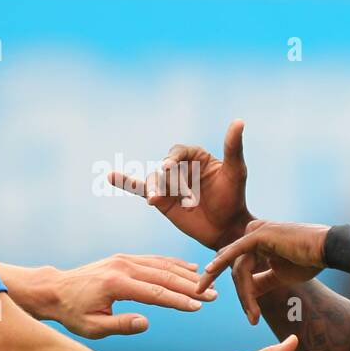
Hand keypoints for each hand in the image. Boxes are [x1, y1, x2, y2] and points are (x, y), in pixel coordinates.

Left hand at [50, 254, 217, 338]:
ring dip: (185, 275)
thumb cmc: (73, 313)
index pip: (155, 293)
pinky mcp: (124, 258)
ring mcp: (124, 260)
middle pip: (164, 276)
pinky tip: (189, 270)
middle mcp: (122, 267)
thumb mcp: (92, 327)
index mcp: (116, 284)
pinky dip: (173, 264)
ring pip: (161, 265)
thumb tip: (146, 323)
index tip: (198, 307)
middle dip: (190, 287)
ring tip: (207, 284)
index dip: (179, 300)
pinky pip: (154, 260)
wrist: (55, 290)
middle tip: (213, 295)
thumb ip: (120, 325)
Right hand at [108, 119, 254, 250]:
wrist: (227, 229)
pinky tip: (110, 175)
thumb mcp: (236, 171)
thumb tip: (239, 121)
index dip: (173, 158)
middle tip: (172, 194)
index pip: (179, 152)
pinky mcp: (161, 200)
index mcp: (196, 156)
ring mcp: (169, 184)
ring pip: (154, 181)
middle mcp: (180, 167)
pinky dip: (125, 182)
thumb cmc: (234, 198)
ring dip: (154, 189)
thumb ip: (233, 148)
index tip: (169, 167)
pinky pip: (141, 189)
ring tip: (156, 199)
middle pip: (164, 168)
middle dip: (166, 180)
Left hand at [197, 220, 329, 323]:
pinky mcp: (258, 234)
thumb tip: (249, 291)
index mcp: (257, 241)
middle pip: (236, 269)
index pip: (240, 267)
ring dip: (244, 294)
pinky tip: (210, 273)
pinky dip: (222, 264)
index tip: (250, 313)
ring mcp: (254, 232)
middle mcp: (253, 233)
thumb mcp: (280, 275)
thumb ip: (261, 281)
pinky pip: (237, 254)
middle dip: (242, 295)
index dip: (243, 291)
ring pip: (238, 268)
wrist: (328, 250)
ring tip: (253, 314)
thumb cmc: (308, 260)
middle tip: (250, 317)